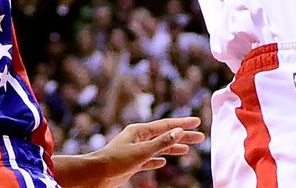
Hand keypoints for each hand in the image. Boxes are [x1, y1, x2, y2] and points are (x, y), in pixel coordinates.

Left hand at [78, 117, 204, 187]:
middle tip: (200, 137)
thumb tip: (179, 131)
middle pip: (165, 136)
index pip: (166, 125)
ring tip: (187, 150)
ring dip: (173, 148)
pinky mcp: (131, 163)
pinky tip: (164, 162)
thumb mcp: (141, 151)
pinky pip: (148, 159)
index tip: (197, 121)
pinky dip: (157, 160)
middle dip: (183, 137)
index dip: (183, 124)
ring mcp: (135, 150)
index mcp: (140, 131)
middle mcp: (138, 138)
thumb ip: (161, 142)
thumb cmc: (115, 161)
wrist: (95, 174)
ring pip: (158, 148)